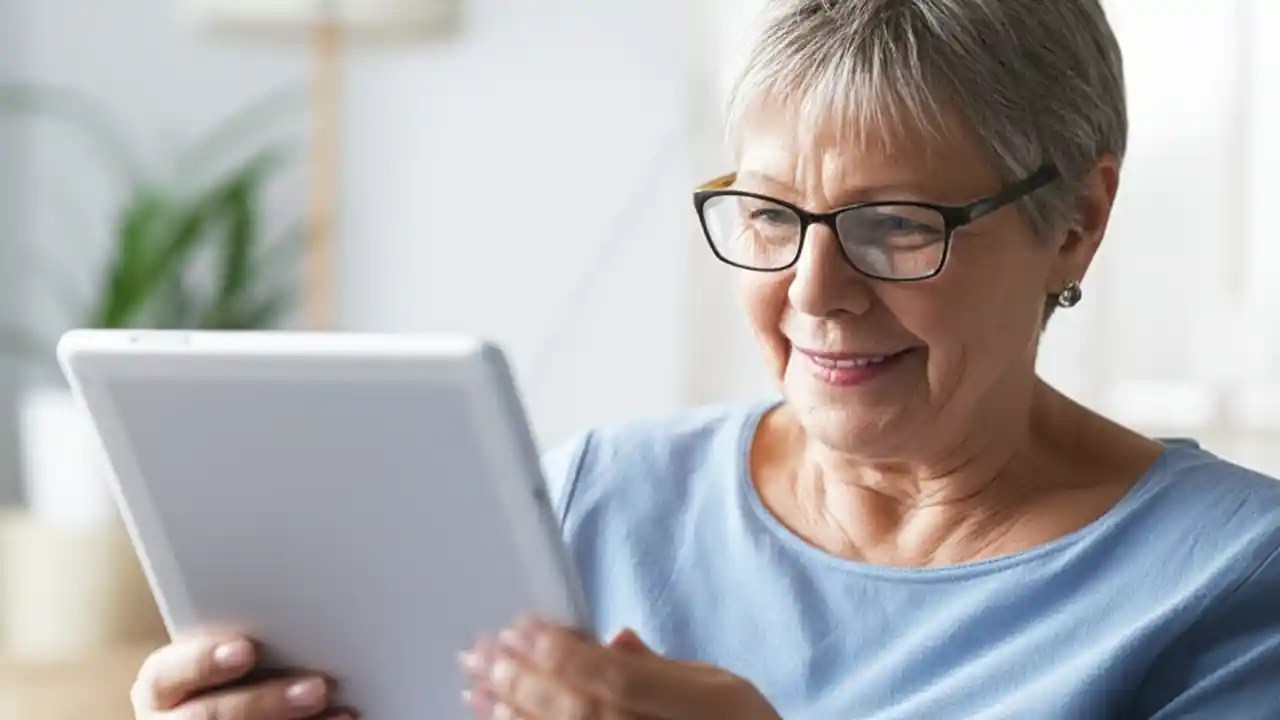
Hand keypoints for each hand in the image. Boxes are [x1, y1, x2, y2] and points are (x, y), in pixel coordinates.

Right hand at [131, 632, 355, 718]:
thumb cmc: (233, 678)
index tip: (246, 649)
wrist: (235, 709)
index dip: (203, 662)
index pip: (166, 674)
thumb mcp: (224, 661)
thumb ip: (247, 645)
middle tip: (318, 687)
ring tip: (340, 714)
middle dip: (263, 703)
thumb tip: (301, 621)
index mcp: (161, 689)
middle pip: (206, 717)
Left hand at [458, 619, 781, 719]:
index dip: (563, 653)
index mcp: (699, 707)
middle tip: (482, 654)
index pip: (615, 678)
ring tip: (479, 692)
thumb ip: (662, 668)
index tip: (521, 629)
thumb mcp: (721, 688)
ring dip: (515, 717)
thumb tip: (612, 642)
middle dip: (523, 680)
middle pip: (580, 712)